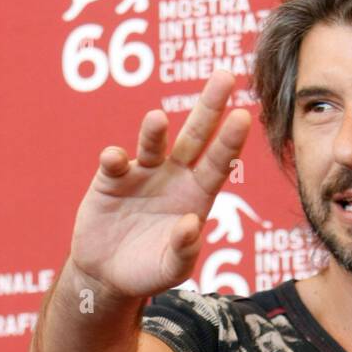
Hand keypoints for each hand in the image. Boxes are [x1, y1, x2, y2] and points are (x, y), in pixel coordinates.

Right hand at [70, 69, 250, 299]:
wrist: (108, 274)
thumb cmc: (148, 271)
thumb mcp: (172, 269)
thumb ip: (184, 251)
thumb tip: (191, 224)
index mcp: (196, 196)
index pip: (219, 163)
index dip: (230, 141)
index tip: (243, 116)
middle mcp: (173, 177)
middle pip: (194, 138)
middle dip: (208, 108)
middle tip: (224, 78)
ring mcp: (142, 174)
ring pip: (153, 145)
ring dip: (154, 131)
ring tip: (157, 120)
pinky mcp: (111, 179)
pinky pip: (115, 164)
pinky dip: (115, 159)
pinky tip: (115, 160)